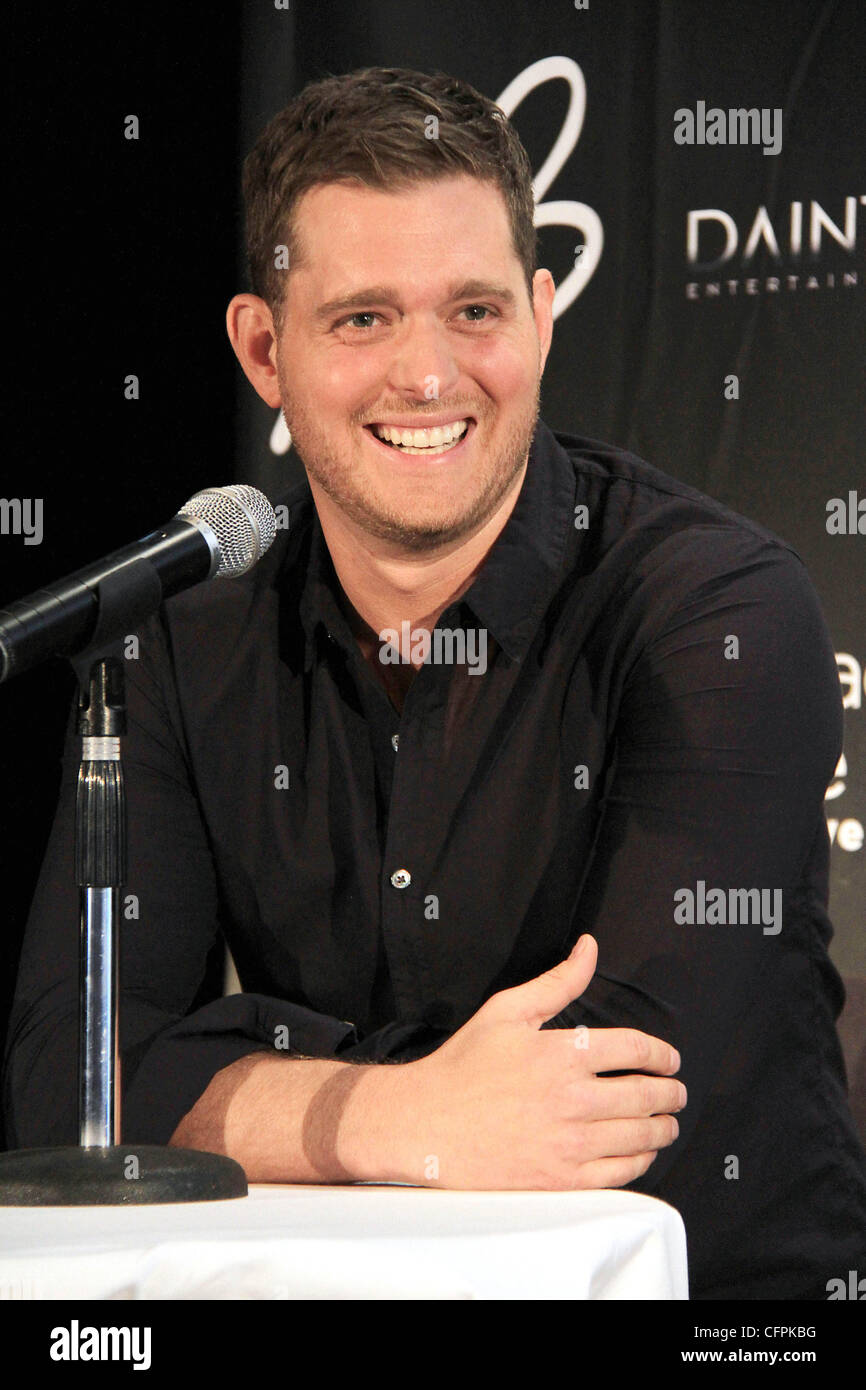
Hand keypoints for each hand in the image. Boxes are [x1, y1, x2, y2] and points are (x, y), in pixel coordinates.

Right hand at [389, 934, 685, 1189]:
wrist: (426, 1124)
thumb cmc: (465, 1065)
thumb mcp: (508, 1011)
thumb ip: (558, 981)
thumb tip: (590, 948)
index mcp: (563, 1053)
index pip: (636, 1050)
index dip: (663, 1055)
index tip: (670, 1060)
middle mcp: (572, 1099)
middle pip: (646, 1095)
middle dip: (671, 1094)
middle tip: (677, 1093)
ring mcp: (568, 1143)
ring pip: (640, 1136)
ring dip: (663, 1128)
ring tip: (668, 1123)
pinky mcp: (561, 1180)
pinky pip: (619, 1173)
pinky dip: (640, 1162)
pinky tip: (642, 1152)